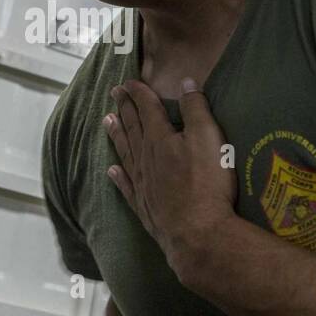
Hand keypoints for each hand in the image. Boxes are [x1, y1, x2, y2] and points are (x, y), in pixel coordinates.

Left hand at [104, 78, 237, 282]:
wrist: (197, 234)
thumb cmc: (206, 184)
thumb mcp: (208, 138)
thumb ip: (196, 109)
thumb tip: (186, 83)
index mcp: (160, 139)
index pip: (147, 108)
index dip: (139, 93)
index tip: (129, 82)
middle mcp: (146, 159)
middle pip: (133, 128)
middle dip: (124, 108)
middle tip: (113, 94)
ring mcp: (142, 184)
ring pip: (125, 153)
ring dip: (117, 135)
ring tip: (106, 121)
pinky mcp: (145, 207)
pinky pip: (126, 186)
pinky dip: (118, 176)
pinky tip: (112, 170)